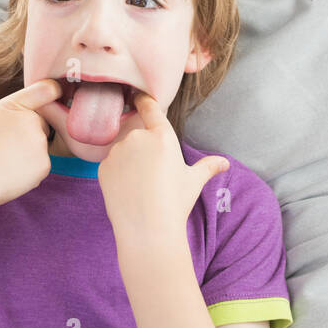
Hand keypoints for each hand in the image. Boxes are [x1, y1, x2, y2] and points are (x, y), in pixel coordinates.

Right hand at [0, 78, 61, 212]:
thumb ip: (17, 109)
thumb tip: (46, 101)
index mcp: (16, 105)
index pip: (47, 90)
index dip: (54, 92)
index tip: (57, 93)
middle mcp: (33, 121)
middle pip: (41, 126)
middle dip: (28, 135)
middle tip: (1, 147)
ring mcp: (40, 144)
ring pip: (40, 148)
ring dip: (27, 155)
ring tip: (1, 161)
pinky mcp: (44, 165)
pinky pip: (39, 167)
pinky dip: (28, 172)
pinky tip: (8, 173)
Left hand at [97, 92, 229, 243]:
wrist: (148, 230)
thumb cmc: (175, 203)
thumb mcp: (194, 181)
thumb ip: (208, 167)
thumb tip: (225, 163)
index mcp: (161, 136)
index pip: (150, 108)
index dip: (144, 100)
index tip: (139, 96)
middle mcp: (137, 138)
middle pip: (139, 135)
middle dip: (144, 149)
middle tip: (153, 175)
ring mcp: (117, 152)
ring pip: (124, 151)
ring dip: (129, 162)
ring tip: (141, 186)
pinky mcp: (103, 167)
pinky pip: (111, 165)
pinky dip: (117, 174)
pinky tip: (127, 191)